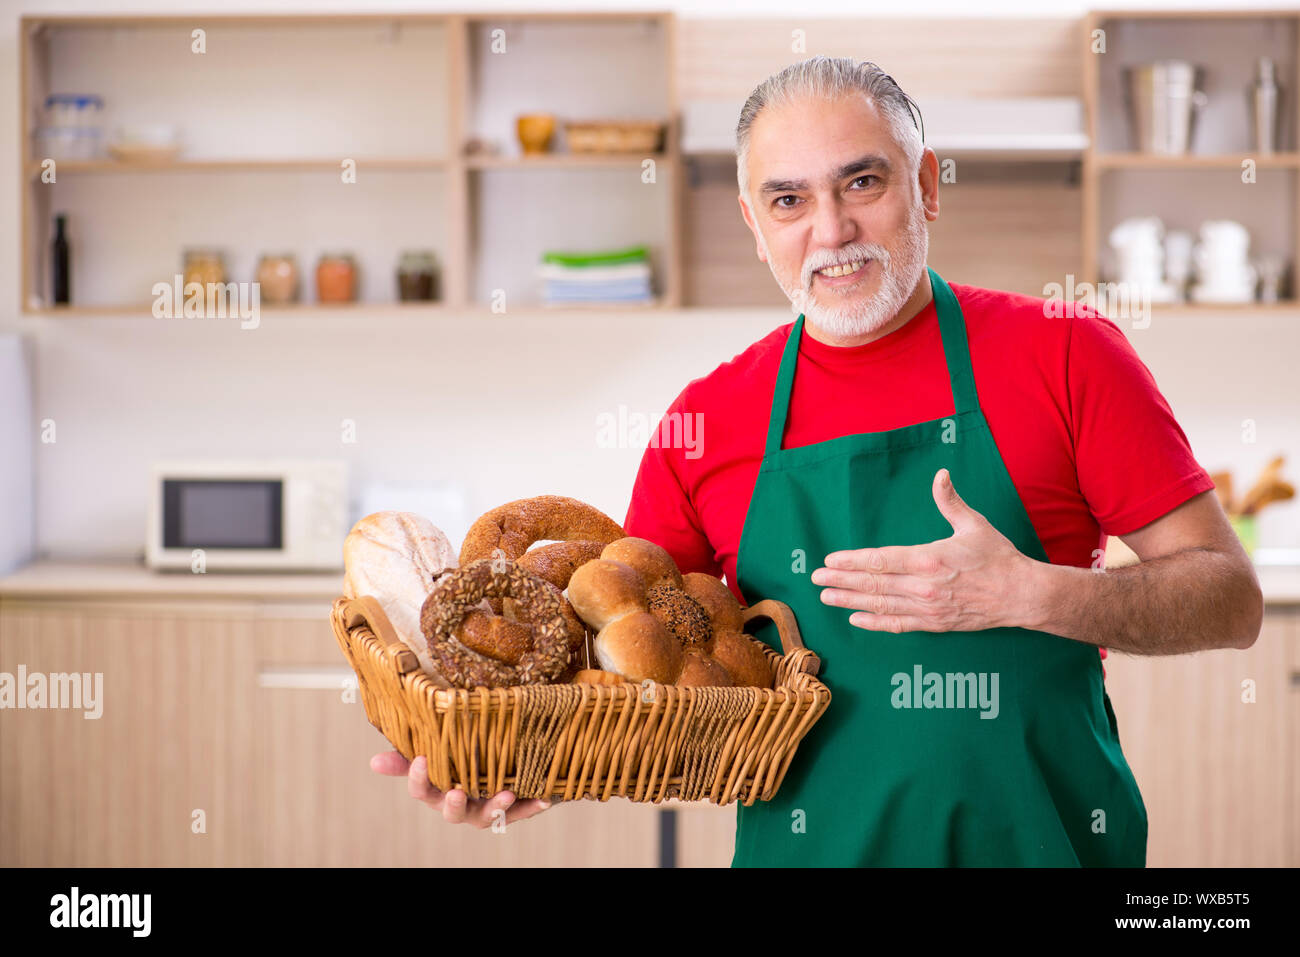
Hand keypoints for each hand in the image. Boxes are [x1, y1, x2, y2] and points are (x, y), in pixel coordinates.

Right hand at [370, 751, 552, 828]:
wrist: (507, 760)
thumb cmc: (465, 755)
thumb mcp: (439, 751)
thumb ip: (409, 755)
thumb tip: (373, 762)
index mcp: (440, 790)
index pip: (422, 790)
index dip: (418, 778)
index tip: (421, 759)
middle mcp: (462, 803)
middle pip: (453, 812)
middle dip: (454, 805)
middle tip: (457, 793)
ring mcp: (487, 808)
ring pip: (487, 816)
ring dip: (496, 808)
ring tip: (505, 795)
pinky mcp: (516, 807)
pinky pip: (524, 811)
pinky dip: (533, 806)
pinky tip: (545, 799)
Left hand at [810, 468, 1038, 632]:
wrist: (1022, 595)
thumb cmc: (998, 557)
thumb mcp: (973, 524)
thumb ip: (949, 501)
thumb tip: (940, 474)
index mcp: (930, 558)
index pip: (880, 560)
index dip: (852, 561)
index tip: (830, 560)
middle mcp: (924, 586)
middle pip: (873, 583)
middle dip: (841, 581)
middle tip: (816, 579)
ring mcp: (928, 609)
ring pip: (880, 605)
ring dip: (850, 601)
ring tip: (826, 597)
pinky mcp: (935, 625)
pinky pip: (898, 625)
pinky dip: (874, 622)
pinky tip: (855, 619)